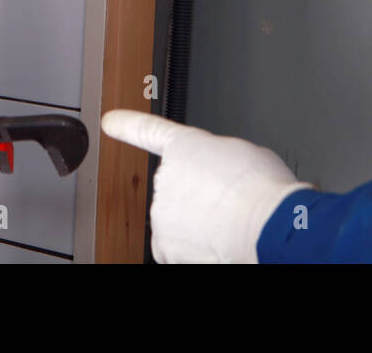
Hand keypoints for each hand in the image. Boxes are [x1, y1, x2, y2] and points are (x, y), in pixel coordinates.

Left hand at [100, 110, 311, 262]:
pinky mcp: (163, 246)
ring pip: (179, 221)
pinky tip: (218, 242)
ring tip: (230, 221)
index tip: (109, 121)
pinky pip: (178, 249)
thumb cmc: (261, 187)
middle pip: (179, 188)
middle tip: (230, 201)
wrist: (262, 223)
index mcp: (184, 145)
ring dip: (200, 223)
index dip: (127, 125)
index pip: (148, 130)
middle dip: (199, 196)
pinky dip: (195, 250)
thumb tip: (222, 176)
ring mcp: (160, 212)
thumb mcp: (245, 153)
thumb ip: (220, 159)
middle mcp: (164, 176)